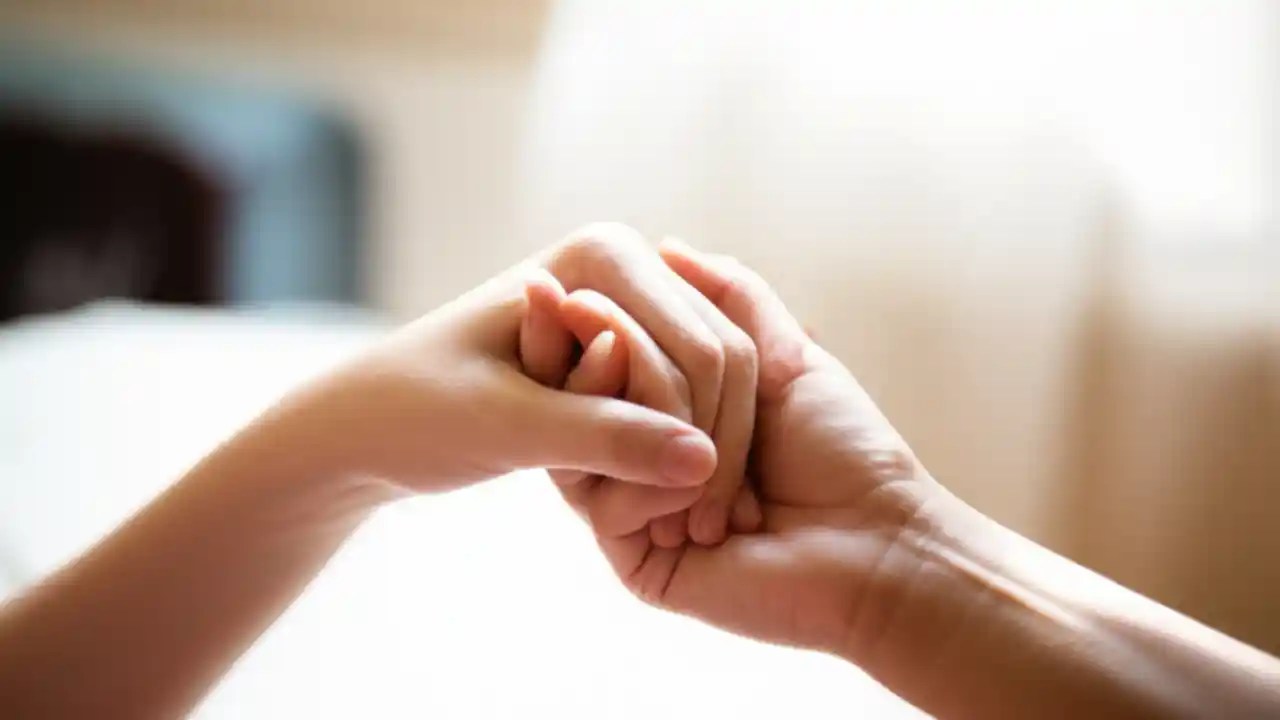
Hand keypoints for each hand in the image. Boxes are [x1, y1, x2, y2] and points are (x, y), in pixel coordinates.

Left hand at [258, 225, 747, 496]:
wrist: (366, 425)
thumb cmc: (415, 412)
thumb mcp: (507, 427)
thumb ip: (605, 437)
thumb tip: (704, 463)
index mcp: (604, 254)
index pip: (698, 351)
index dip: (697, 440)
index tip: (675, 531)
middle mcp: (629, 267)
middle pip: (720, 365)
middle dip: (702, 452)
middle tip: (670, 536)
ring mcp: (632, 307)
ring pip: (713, 391)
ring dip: (689, 460)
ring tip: (649, 520)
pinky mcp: (624, 350)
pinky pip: (684, 404)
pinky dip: (672, 456)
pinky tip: (644, 502)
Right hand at [549, 239, 948, 659]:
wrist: (879, 545)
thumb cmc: (842, 451)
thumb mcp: (783, 354)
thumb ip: (730, 297)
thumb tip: (667, 246)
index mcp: (676, 412)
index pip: (604, 358)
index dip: (583, 322)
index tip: (560, 287)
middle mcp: (645, 458)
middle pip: (580, 397)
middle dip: (610, 357)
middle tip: (598, 333)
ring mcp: (637, 509)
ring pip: (581, 444)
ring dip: (636, 411)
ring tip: (690, 429)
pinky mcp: (636, 559)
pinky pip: (601, 502)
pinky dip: (645, 478)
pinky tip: (698, 493)